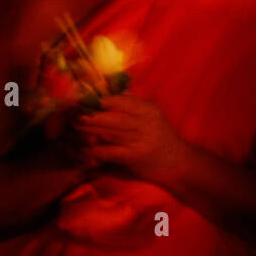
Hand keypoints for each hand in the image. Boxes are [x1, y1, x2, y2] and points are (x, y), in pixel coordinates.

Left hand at [72, 93, 187, 179]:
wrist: (179, 163)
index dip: (102, 100)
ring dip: (89, 130)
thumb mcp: (153, 116)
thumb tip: (111, 92)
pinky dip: (95, 150)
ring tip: (76, 128)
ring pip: (109, 131)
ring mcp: (139, 139)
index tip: (86, 99)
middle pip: (112, 115)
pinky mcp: (134, 156)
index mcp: (148, 109)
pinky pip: (109, 151)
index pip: (122, 100)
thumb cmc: (163, 138)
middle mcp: (144, 122)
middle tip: (76, 114)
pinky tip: (84, 150)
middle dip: (92, 114)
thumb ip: (134, 104)